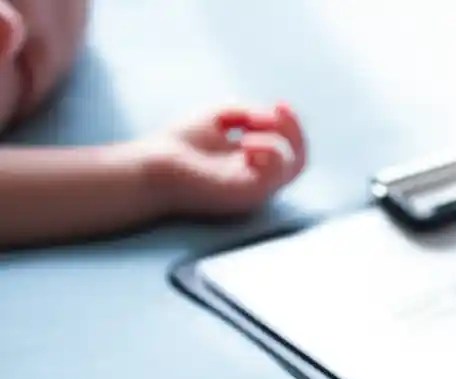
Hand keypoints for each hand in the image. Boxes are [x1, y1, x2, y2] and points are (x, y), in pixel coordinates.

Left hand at [141, 102, 306, 217]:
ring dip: (280, 138)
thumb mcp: (219, 115)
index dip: (290, 124)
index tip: (280, 103)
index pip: (288, 146)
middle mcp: (259, 177)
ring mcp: (257, 188)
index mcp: (253, 161)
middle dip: (295, 130)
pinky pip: (278, 173)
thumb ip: (248, 112)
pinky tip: (245, 143)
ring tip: (249, 130)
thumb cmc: (180, 143)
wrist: (153, 165)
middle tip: (280, 110)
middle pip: (299, 158)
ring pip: (295, 165)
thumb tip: (272, 116)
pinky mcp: (251, 194)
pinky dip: (269, 151)